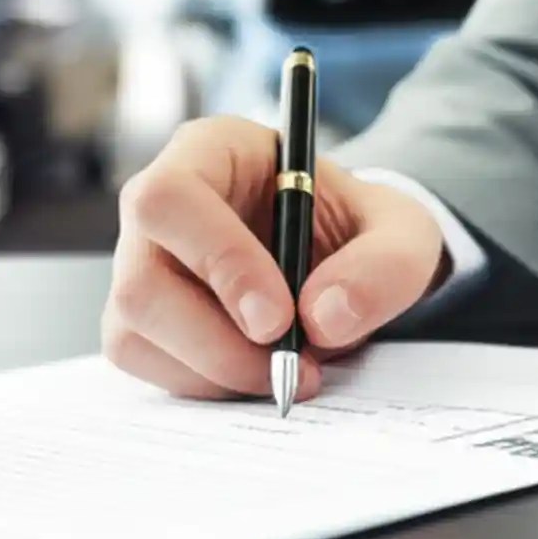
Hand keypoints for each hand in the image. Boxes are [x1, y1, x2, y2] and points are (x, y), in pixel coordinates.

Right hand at [102, 117, 444, 399]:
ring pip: (135, 333)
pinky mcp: (143, 320)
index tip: (277, 318)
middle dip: (216, 341)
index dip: (217, 261)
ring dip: (215, 371)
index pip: (171, 198)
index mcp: (210, 152)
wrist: (343, 261)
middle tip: (289, 367)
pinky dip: (205, 386)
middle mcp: (158, 206)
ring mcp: (142, 265)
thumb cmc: (358, 229)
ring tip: (288, 372)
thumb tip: (324, 317)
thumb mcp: (402, 232)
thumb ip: (383, 265)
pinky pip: (147, 365)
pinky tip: (257, 373)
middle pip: (140, 281)